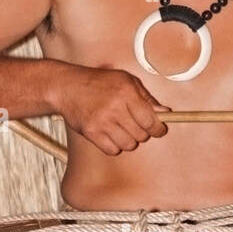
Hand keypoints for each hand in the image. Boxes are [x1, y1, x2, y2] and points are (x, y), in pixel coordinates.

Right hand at [52, 65, 168, 155]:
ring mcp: (102, 121)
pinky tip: (109, 134)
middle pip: (141, 135)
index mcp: (127, 92)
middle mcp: (115, 107)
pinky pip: (113, 150)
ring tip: (121, 129)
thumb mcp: (126, 81)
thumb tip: (165, 113)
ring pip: (129, 145)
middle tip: (134, 125)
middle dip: (142, 133)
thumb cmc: (99, 83)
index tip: (159, 130)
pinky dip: (114, 146)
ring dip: (128, 140)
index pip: (151, 120)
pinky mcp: (91, 132)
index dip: (158, 129)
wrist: (67, 87)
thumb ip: (147, 98)